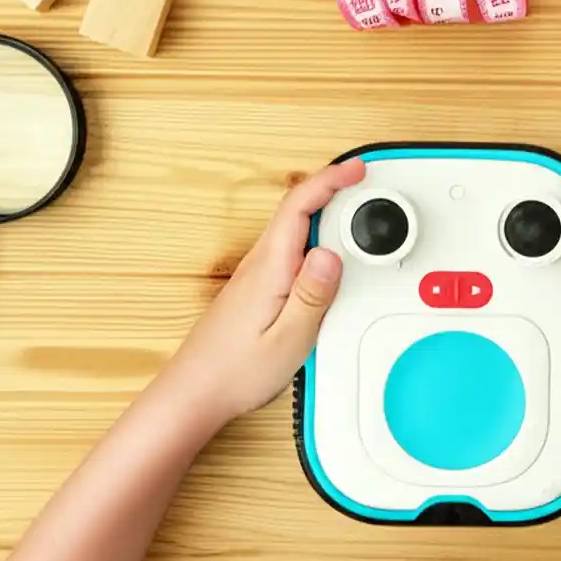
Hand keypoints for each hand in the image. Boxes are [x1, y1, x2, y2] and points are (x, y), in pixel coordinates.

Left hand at [150, 159, 365, 432]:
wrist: (195, 391)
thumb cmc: (235, 371)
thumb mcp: (288, 339)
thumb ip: (313, 295)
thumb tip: (332, 254)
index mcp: (269, 268)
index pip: (299, 205)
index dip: (330, 180)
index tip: (356, 169)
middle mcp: (259, 264)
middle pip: (297, 210)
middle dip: (333, 191)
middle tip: (365, 188)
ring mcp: (255, 274)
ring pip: (293, 229)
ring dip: (324, 216)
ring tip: (355, 220)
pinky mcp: (255, 289)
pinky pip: (288, 250)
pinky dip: (313, 241)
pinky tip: (325, 257)